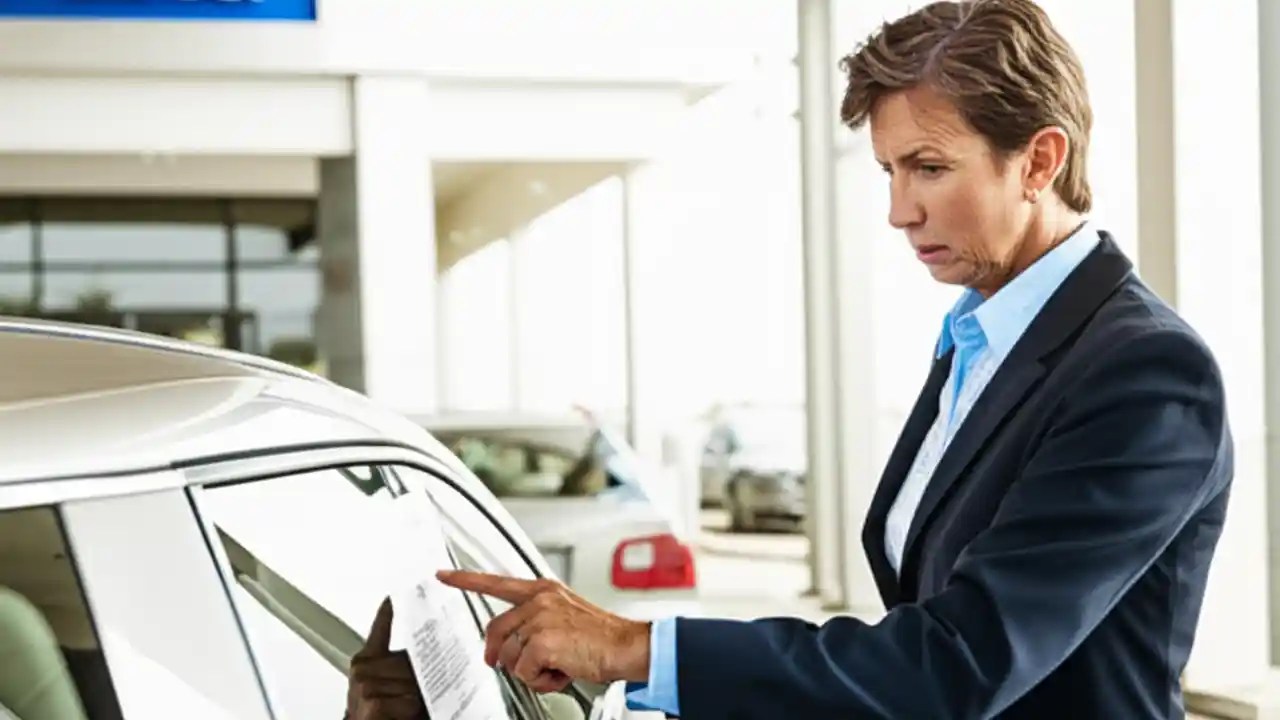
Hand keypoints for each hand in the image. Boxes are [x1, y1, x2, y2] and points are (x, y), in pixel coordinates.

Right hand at [346, 598, 426, 719]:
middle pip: (408, 662)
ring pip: (412, 684)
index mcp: (366, 660)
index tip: (393, 596)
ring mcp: (365, 686)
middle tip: (418, 693)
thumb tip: (426, 649)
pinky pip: (408, 702)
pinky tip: (405, 708)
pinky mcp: (372, 705)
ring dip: (418, 698)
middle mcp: (362, 669)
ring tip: (410, 708)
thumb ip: (401, 662)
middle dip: (421, 678)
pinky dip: (412, 710)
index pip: (379, 629)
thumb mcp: (393, 681)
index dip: (387, 612)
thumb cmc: (384, 711)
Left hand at [436, 570, 650, 693]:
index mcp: (544, 590)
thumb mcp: (566, 618)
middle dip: (498, 653)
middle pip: (495, 630)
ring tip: (556, 665)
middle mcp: (539, 600)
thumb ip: (538, 622)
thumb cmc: (600, 637)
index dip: (466, 579)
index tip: (444, 574)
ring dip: (530, 670)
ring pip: (510, 655)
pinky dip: (541, 679)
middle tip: (510, 664)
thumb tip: (514, 646)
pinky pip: (524, 671)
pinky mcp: (542, 641)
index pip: (496, 581)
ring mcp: (540, 618)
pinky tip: (560, 672)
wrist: (625, 646)